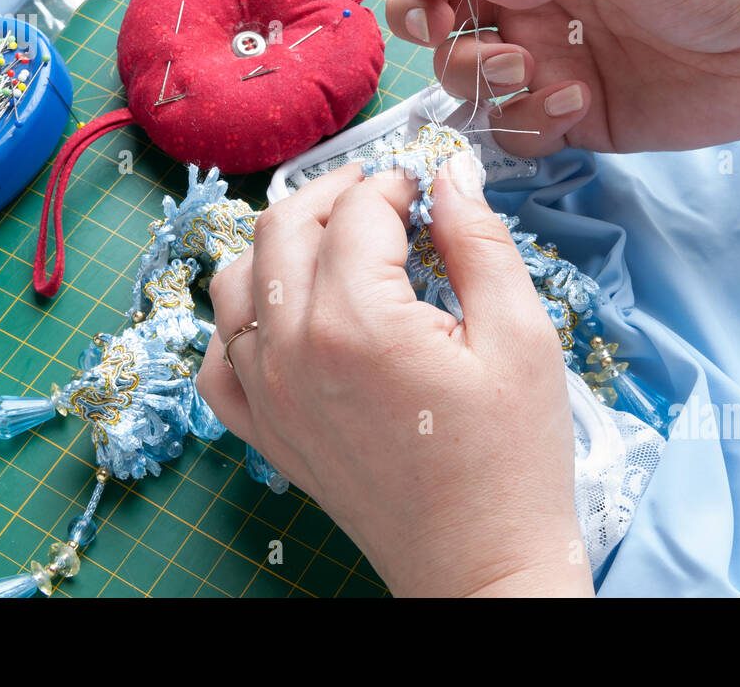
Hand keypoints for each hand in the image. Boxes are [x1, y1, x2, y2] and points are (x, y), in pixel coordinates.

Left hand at [196, 159, 593, 596]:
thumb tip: (450, 175)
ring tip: (335, 245)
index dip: (395, 182)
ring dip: (281, 244)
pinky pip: (217, 359)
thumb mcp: (521, 337)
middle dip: (334, 194)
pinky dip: (239, 321)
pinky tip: (284, 315)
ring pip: (236, 280)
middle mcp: (292, 350)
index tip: (425, 185)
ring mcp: (266, 394)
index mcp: (357, 321)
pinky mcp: (263, 432)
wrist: (481, 564)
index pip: (357, 210)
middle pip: (284, 228)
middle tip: (381, 195)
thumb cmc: (512, 458)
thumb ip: (479, 243)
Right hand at [385, 0, 739, 155]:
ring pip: (462, 75)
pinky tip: (579, 103)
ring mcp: (547, 59)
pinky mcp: (569, 116)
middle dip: (425, 22)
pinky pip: (512, 128)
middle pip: (435, 8)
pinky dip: (526, 121)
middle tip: (448, 34)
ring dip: (476, 76)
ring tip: (528, 70)